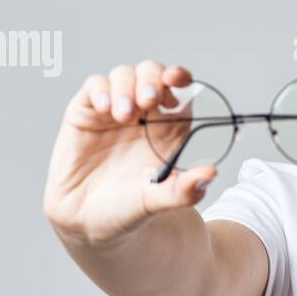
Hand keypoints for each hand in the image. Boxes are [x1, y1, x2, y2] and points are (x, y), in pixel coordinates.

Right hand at [42, 60, 218, 246]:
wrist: (87, 222)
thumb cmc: (127, 209)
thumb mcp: (158, 200)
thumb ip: (184, 190)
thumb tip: (211, 174)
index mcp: (168, 128)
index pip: (179, 90)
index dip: (180, 77)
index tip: (177, 79)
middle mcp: (143, 114)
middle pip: (152, 73)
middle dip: (152, 79)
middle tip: (149, 101)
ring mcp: (114, 110)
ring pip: (124, 75)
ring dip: (127, 87)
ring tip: (125, 115)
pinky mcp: (86, 112)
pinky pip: (94, 86)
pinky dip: (101, 90)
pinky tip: (106, 109)